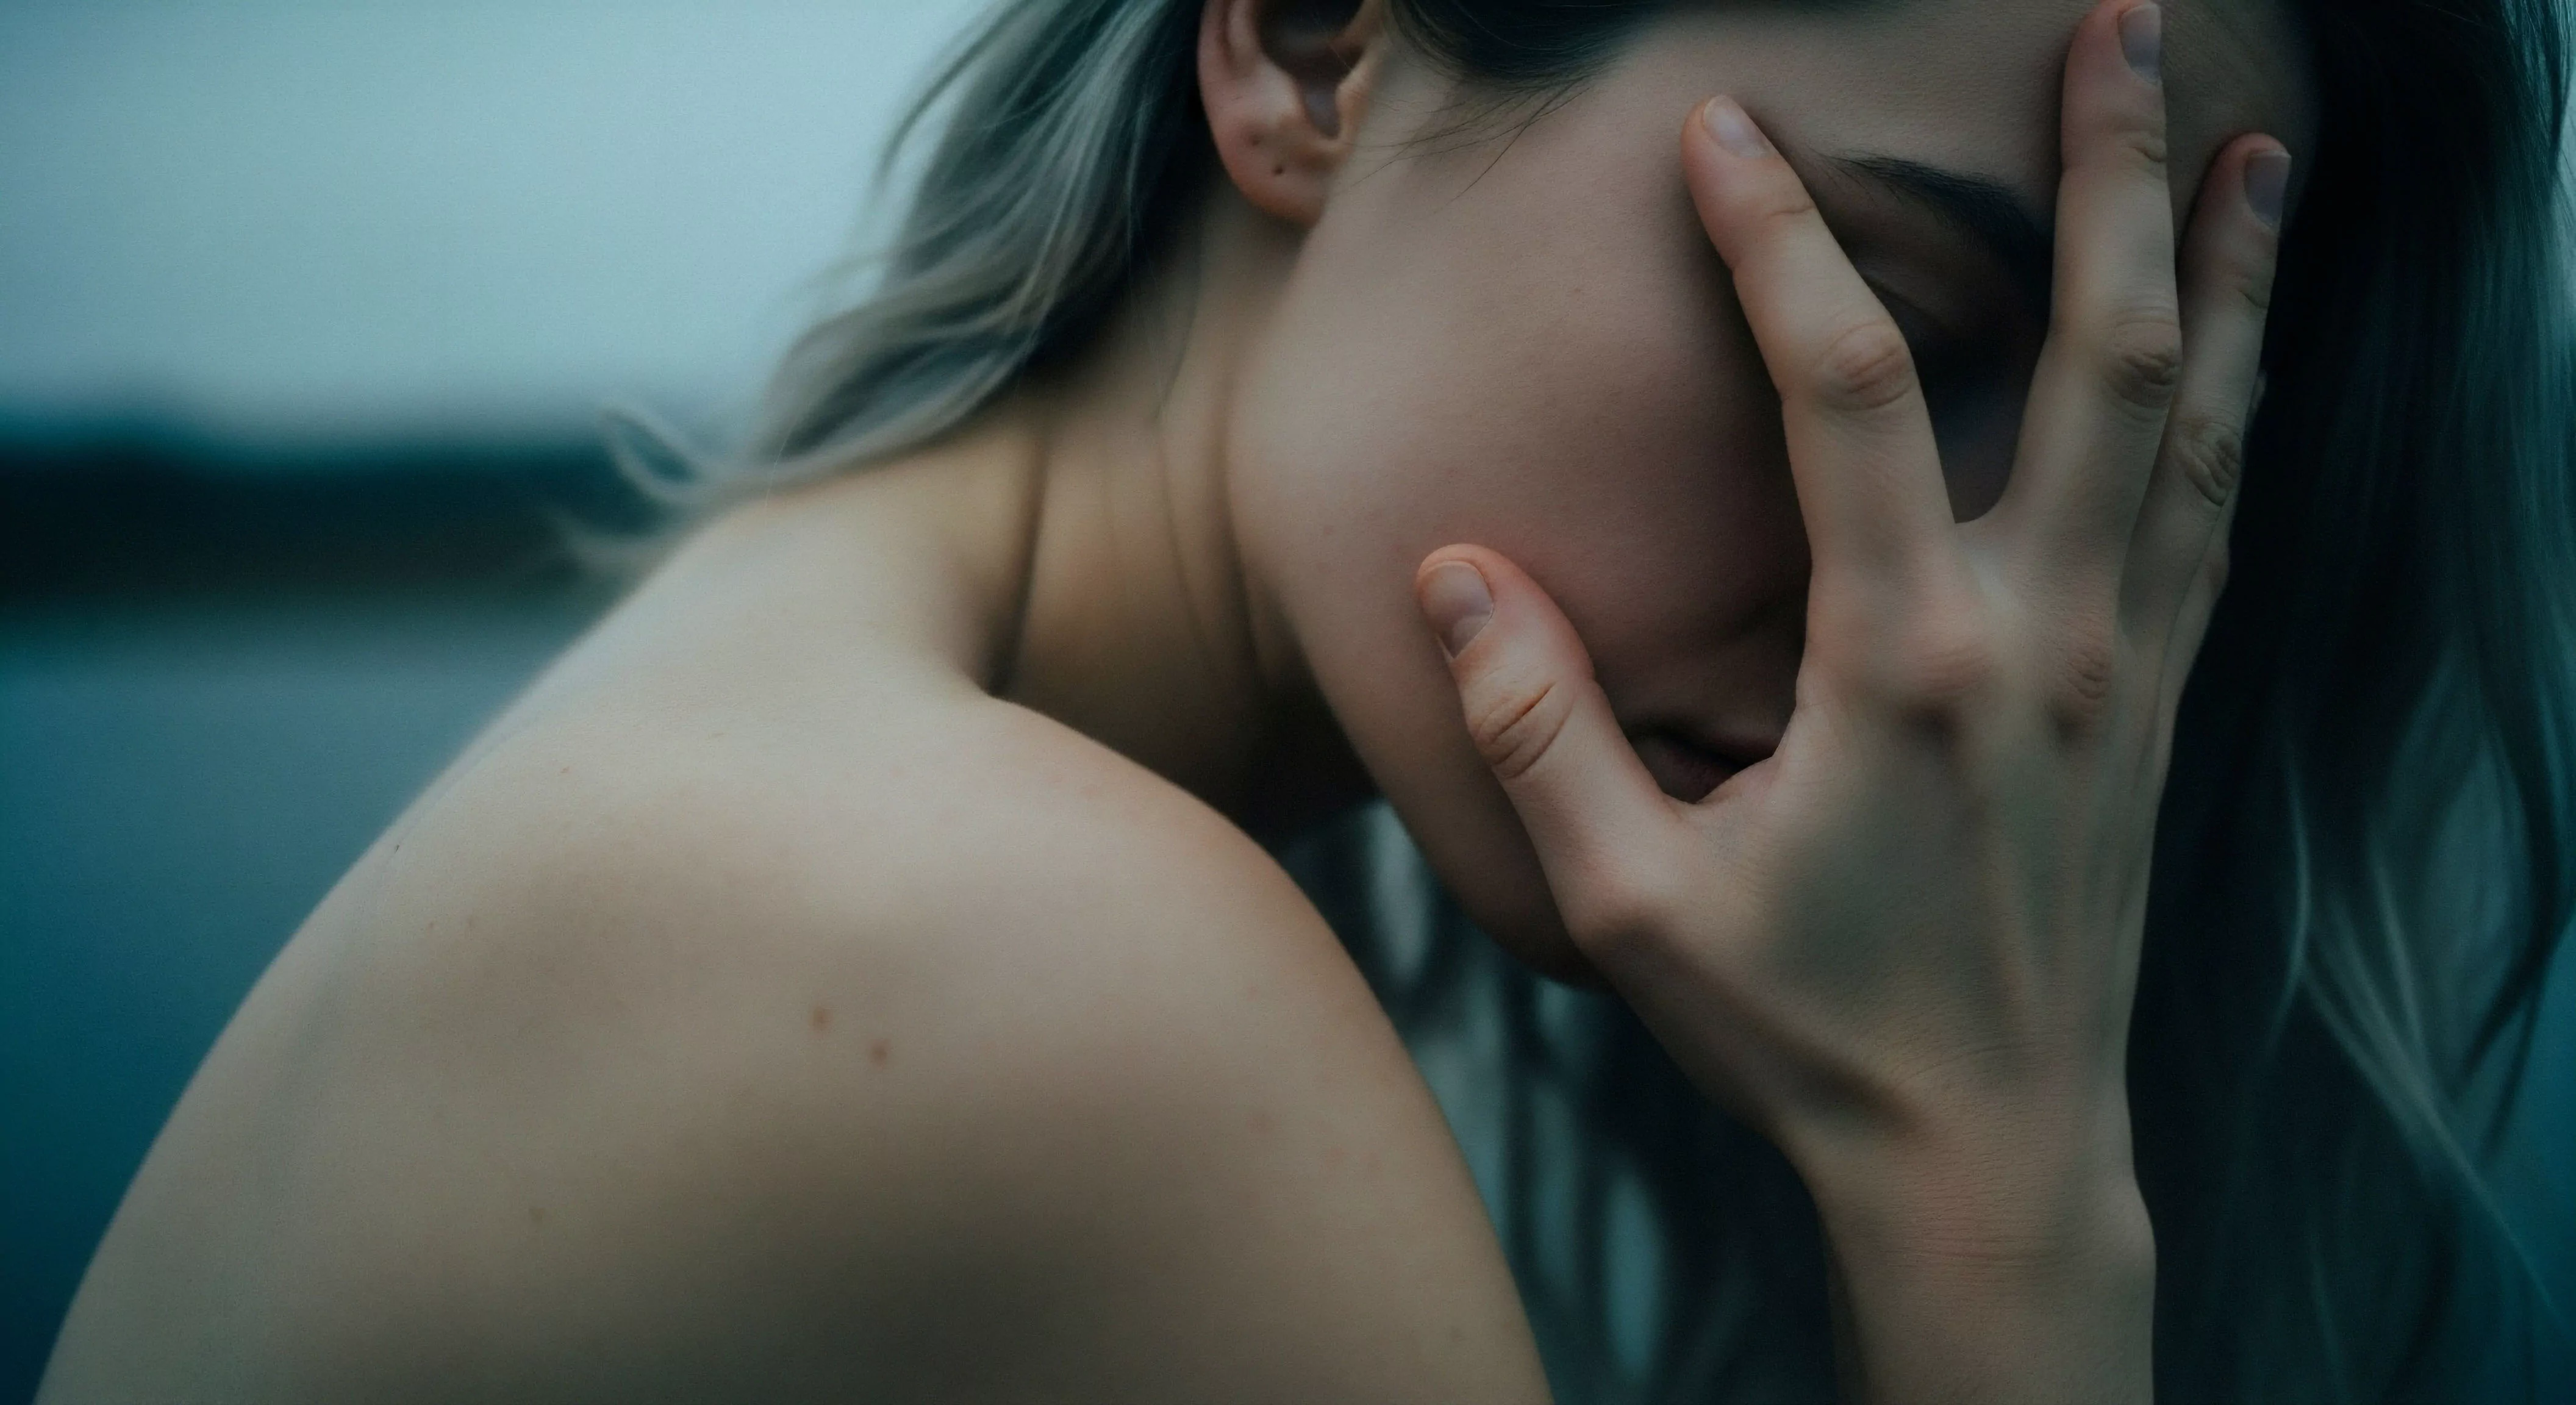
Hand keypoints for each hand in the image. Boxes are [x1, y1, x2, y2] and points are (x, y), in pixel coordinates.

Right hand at [1414, 3, 2285, 1398]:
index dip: (1780, 243)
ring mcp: (2127, 666)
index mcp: (1905, 667)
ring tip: (2245, 133)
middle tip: (2126, 20)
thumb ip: (1538, 731)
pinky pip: (2222, 509)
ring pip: (2202, 417)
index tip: (1728, 131)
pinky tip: (2248, 330)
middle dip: (2111, 173)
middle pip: (2108, 353)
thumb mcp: (1629, 907)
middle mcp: (2045, 637)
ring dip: (2222, 266)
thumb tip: (1460, 570)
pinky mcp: (2160, 705)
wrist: (1989, 1159)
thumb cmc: (1804, 1036)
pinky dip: (2244, 394)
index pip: (1853, 392)